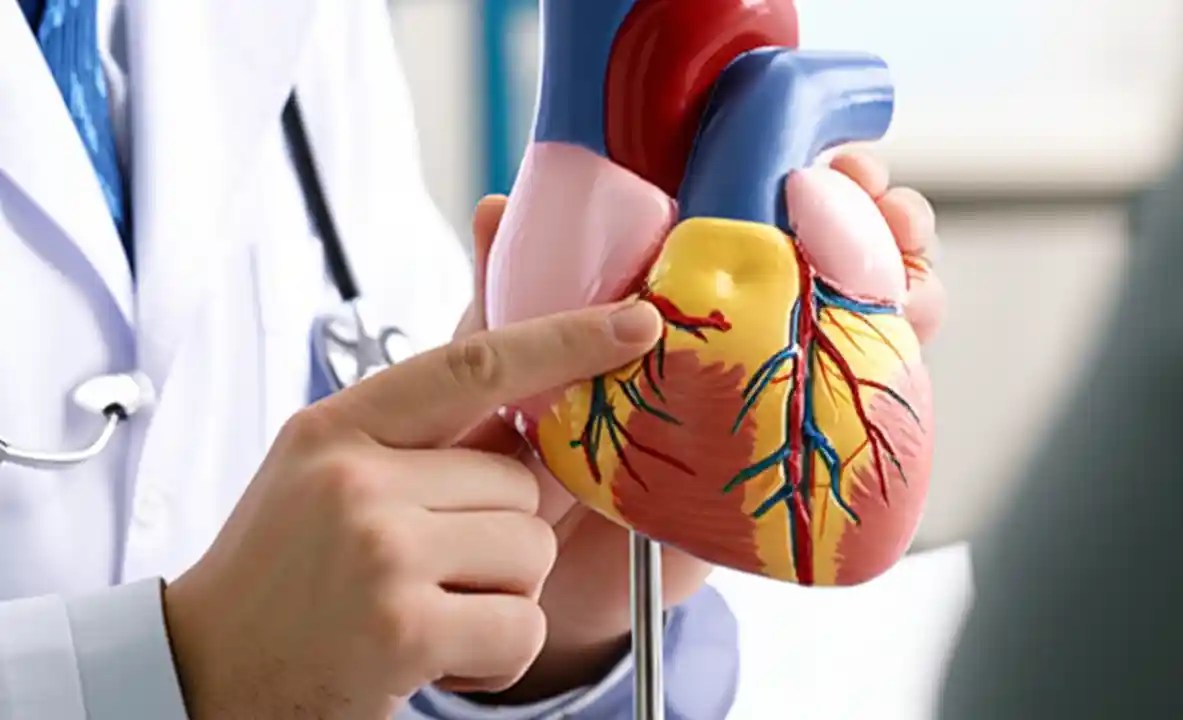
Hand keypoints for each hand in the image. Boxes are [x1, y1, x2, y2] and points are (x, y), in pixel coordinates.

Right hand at [163, 296, 663, 717]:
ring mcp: (379, 548)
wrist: (199, 675)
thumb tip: (536, 411)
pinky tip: (434, 658)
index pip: (474, 363)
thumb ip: (422, 440)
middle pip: (520, 486)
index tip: (636, 323)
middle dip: (499, 539)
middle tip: (426, 575)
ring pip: (531, 552)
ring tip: (424, 614)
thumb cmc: (277, 578)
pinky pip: (523, 626)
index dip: (565, 339)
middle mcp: (355, 476)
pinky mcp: (404, 626)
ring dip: (500, 598)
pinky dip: (496, 656)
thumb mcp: (328, 477)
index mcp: (339, 427)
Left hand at [456, 148, 946, 700]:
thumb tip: (494, 208)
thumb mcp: (503, 358)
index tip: (821, 157)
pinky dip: (897, 362)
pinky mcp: (789, 446)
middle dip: (871, 213)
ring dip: (902, 279)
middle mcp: (727, 321)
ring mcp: (766, 380)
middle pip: (824, 246)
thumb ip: (504, 288)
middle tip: (880, 209)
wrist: (543, 562)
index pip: (747, 201)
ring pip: (859, 313)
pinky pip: (861, 401)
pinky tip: (902, 341)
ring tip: (906, 278)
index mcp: (665, 278)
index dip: (797, 167)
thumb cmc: (518, 447)